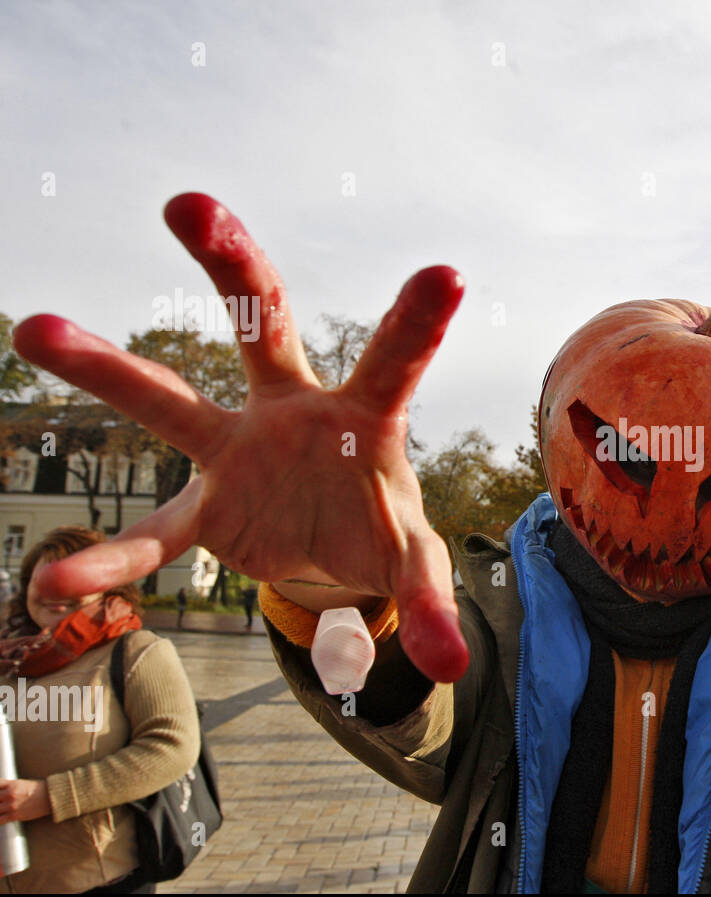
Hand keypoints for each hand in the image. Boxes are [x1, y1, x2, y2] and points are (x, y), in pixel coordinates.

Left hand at [0, 779, 50, 823]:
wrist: (51, 798)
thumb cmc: (37, 789)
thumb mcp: (21, 783)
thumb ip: (8, 786)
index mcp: (11, 784)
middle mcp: (10, 794)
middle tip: (0, 802)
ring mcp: (11, 805)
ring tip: (1, 809)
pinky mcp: (14, 815)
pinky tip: (0, 818)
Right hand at [14, 194, 468, 681]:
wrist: (336, 552)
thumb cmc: (384, 533)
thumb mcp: (416, 566)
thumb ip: (430, 605)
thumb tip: (454, 665)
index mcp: (365, 419)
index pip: (393, 363)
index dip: (416, 323)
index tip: (446, 272)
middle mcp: (293, 413)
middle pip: (261, 325)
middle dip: (232, 264)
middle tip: (187, 203)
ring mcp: (238, 452)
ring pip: (169, 399)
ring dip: (108, 367)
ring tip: (35, 327)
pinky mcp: (206, 507)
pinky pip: (153, 534)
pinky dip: (111, 561)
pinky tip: (58, 583)